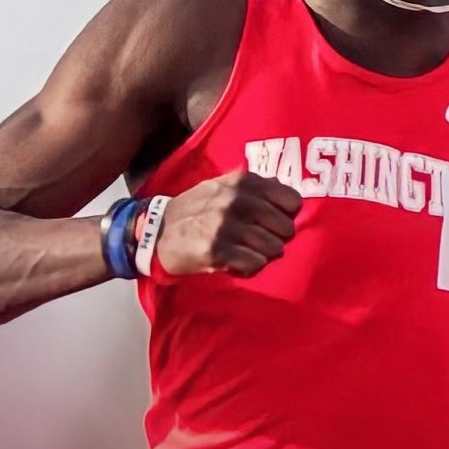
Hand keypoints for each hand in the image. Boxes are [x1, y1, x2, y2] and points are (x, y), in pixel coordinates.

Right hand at [154, 170, 301, 278]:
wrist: (157, 231)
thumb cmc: (195, 209)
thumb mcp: (221, 187)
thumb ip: (253, 187)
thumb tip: (286, 192)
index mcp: (241, 182)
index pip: (291, 199)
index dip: (288, 214)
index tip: (277, 221)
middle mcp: (236, 200)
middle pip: (285, 226)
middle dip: (277, 237)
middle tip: (262, 241)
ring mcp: (226, 226)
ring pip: (273, 247)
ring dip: (264, 254)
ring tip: (249, 252)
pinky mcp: (217, 250)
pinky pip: (255, 263)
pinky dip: (251, 266)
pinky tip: (239, 263)